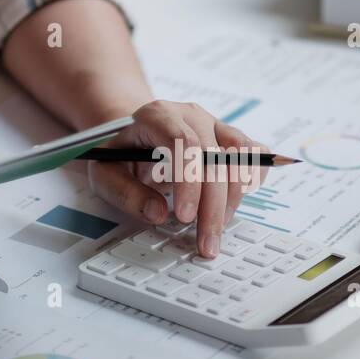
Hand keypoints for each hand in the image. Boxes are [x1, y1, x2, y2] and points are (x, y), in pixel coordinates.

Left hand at [87, 101, 267, 257]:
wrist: (134, 136)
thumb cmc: (119, 154)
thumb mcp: (104, 173)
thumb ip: (125, 193)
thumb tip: (158, 214)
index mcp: (157, 115)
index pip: (183, 143)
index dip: (189, 182)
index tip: (184, 217)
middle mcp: (191, 116)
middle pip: (214, 157)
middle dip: (213, 206)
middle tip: (206, 243)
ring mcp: (215, 124)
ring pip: (239, 157)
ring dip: (233, 199)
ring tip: (214, 229)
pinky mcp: (230, 138)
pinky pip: (255, 154)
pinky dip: (252, 178)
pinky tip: (234, 203)